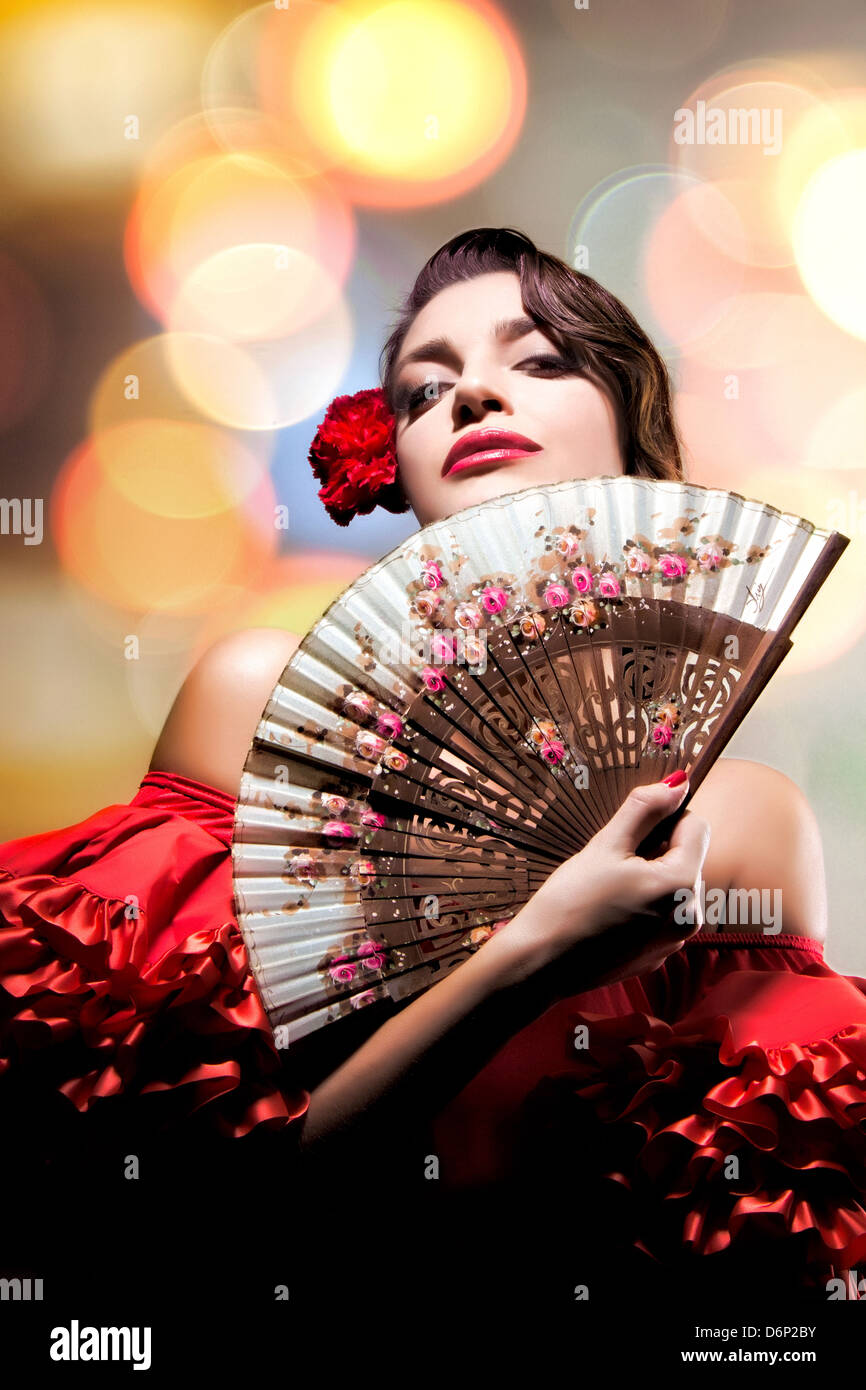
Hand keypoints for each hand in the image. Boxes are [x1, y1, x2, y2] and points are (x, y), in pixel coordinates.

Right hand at [498, 776, 709, 1000]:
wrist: (541, 962)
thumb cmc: (570, 901)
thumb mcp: (605, 845)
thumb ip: (644, 809)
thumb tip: (678, 782)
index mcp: (682, 883)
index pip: (697, 828)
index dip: (665, 821)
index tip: (632, 833)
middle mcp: (690, 916)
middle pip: (685, 860)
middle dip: (655, 853)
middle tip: (612, 865)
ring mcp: (675, 941)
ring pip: (672, 888)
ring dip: (649, 880)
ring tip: (608, 891)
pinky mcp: (658, 956)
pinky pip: (660, 917)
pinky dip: (642, 908)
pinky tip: (608, 915)